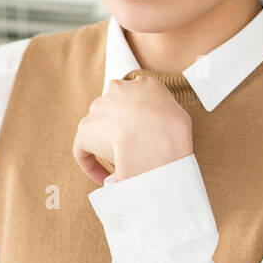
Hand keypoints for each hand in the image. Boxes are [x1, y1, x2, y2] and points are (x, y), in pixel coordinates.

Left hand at [72, 74, 193, 185]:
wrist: (158, 143)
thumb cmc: (175, 134)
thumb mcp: (179, 117)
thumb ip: (163, 117)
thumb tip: (151, 135)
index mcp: (145, 84)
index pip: (137, 99)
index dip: (137, 120)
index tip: (141, 138)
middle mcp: (119, 89)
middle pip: (117, 112)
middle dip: (122, 131)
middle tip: (132, 154)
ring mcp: (100, 107)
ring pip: (101, 129)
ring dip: (108, 147)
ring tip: (121, 167)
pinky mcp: (86, 130)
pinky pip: (84, 148)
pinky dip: (91, 163)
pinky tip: (103, 178)